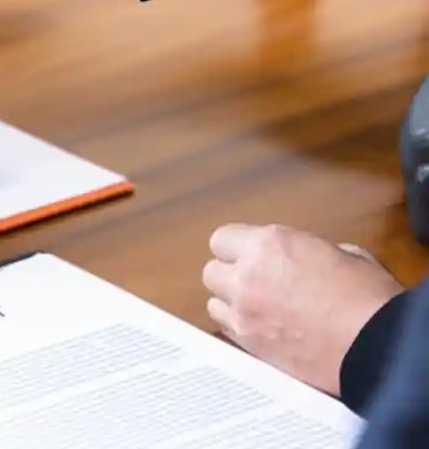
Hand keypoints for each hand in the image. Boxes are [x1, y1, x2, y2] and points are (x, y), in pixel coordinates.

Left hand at [203, 223, 403, 394]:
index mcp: (269, 244)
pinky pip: (225, 328)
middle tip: (257, 283)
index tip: (254, 256)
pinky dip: (238, 326)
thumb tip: (301, 260)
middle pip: (211, 270)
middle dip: (231, 274)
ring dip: (230, 301)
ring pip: (213, 301)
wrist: (376, 349)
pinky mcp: (248, 343)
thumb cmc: (369, 297)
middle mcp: (246, 275)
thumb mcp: (345, 254)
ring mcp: (243, 312)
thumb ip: (308, 250)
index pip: (222, 238)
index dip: (238, 248)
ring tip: (258, 308)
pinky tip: (262, 328)